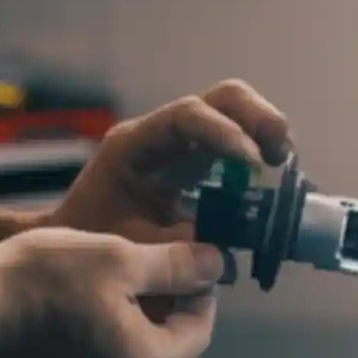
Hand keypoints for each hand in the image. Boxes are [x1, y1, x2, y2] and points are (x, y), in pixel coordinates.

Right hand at [0, 227, 224, 357]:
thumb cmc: (39, 281)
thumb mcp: (120, 258)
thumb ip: (176, 266)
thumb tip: (217, 264)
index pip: (199, 332)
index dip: (201, 291)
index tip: (192, 258)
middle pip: (163, 345)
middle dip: (163, 302)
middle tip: (149, 260)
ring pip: (127, 353)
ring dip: (128, 315)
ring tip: (107, 274)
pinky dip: (95, 333)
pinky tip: (73, 299)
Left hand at [48, 79, 291, 243]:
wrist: (73, 247)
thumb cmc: (91, 242)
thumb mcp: (127, 248)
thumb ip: (175, 250)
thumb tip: (226, 258)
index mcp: (136, 144)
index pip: (187, 117)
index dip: (225, 132)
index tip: (253, 163)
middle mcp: (165, 135)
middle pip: (224, 99)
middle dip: (259, 119)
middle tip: (281, 157)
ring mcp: (186, 146)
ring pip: (238, 113)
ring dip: (268, 134)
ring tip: (284, 167)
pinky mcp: (203, 165)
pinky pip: (241, 145)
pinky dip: (264, 157)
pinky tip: (276, 184)